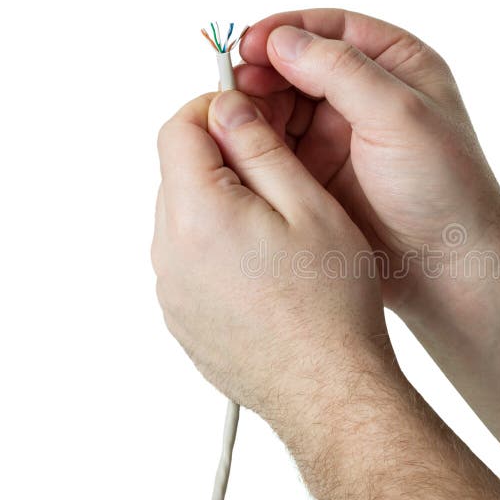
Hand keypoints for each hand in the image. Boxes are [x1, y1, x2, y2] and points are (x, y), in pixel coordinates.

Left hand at [151, 90, 388, 413]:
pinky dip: (218, 247)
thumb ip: (260, 150)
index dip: (213, 109)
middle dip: (221, 158)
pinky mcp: (183, 318)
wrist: (329, 390)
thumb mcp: (309, 207)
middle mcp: (169, 253)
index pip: (177, 129)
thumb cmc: (330, 303)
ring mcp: (172, 292)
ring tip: (280, 229)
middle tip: (278, 171)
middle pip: (178, 174)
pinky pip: (190, 260)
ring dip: (221, 204)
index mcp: (197, 215)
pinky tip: (266, 269)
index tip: (247, 114)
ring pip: (185, 218)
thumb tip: (227, 109)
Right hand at [235, 9, 499, 313]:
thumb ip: (342, 72)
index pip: (333, 28)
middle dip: (265, 72)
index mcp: (398, 65)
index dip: (287, 30)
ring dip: (255, 108)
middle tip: (234, 88)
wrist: (447, 267)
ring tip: (234, 121)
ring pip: (283, 105)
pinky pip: (279, 145)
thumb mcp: (400, 117)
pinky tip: (240, 148)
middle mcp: (367, 95)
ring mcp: (341, 134)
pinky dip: (256, 141)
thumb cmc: (444, 188)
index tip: (248, 44)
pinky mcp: (321, 172)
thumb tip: (282, 40)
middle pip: (299, 64)